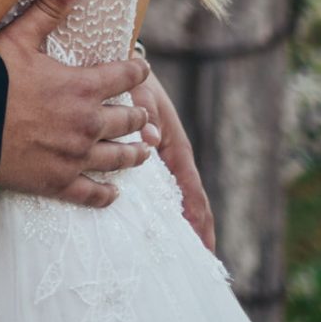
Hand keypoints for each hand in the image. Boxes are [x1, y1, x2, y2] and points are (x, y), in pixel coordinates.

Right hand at [0, 0, 155, 207]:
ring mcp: (75, 157)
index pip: (123, 77)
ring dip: (133, 154)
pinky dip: (106, 194)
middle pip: (127, 121)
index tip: (141, 70)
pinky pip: (92, 193)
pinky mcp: (58, 183)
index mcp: (81, 87)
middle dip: (137, 115)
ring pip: (118, 158)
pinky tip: (113, 194)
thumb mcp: (17, 37)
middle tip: (141, 115)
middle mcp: (87, 124)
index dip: (136, 72)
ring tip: (141, 152)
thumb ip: (48, 9)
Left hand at [137, 63, 216, 252]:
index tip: (204, 240)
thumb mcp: (139, 90)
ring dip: (175, 219)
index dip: (198, 213)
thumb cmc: (130, 77)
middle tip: (202, 257)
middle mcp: (167, 153)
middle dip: (196, 225)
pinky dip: (150, 204)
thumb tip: (152, 139)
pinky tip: (142, 223)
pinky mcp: (136, 153)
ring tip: (180, 251)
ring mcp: (154, 155)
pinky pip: (145, 184)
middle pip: (185, 196)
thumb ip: (143, 110)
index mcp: (174, 142)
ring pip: (166, 193)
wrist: (116, 64)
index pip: (190, 185)